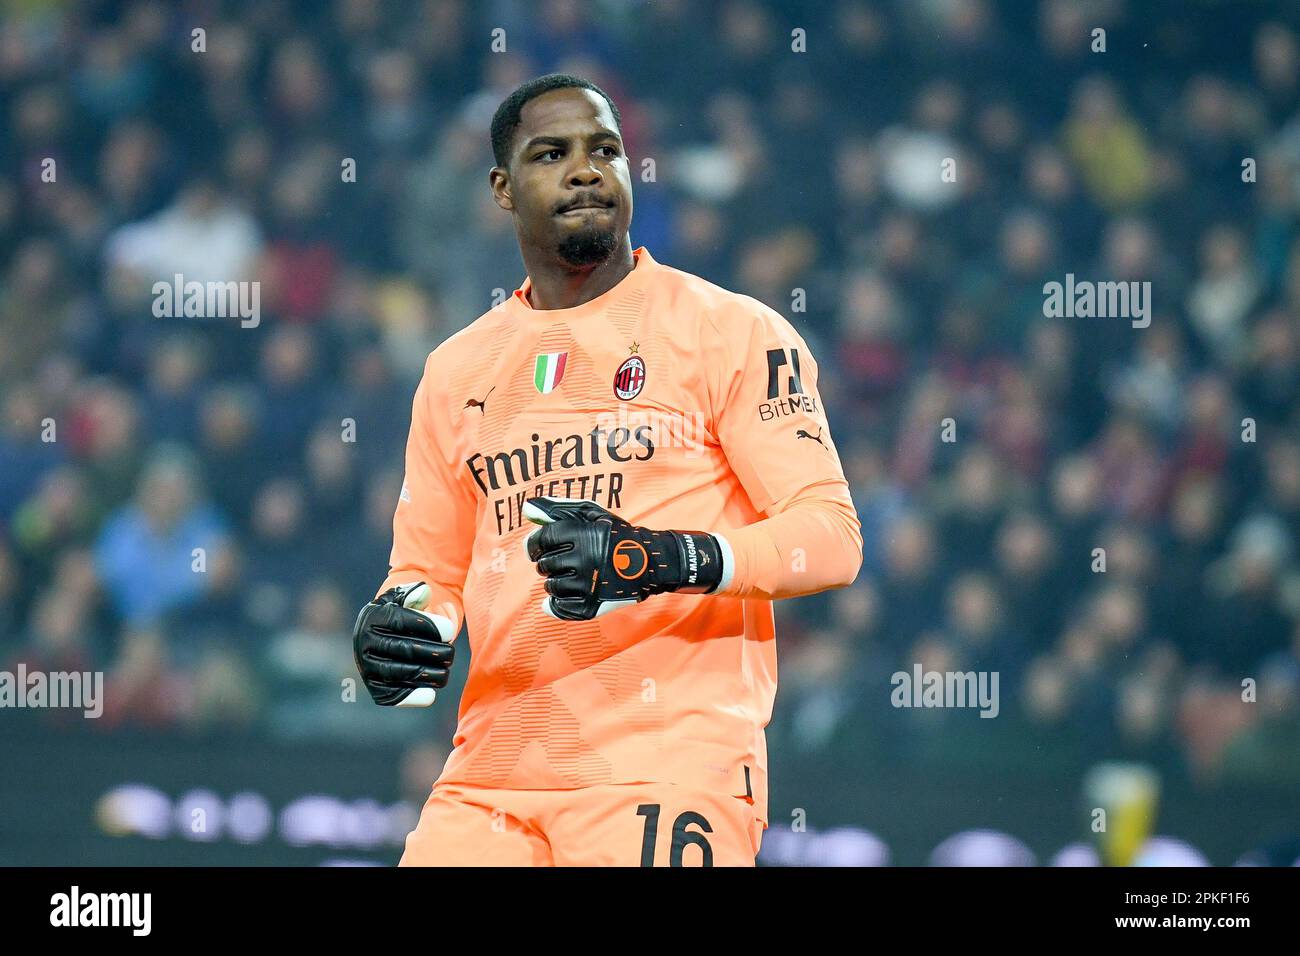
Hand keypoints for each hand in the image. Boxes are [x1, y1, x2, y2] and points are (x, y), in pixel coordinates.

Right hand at [352, 582, 455, 705]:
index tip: (450, 631)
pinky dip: (411, 696)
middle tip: (450, 654)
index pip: (401, 621)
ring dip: (427, 674)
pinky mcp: (374, 687)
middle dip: (432, 652)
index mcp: (373, 617)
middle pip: (403, 649)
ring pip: (399, 672)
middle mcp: (364, 642)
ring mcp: (367, 666)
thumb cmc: (403, 613)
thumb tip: (424, 591)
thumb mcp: (406, 598)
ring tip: (445, 671)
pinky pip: (391, 694)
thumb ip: (415, 593)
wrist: (386, 635)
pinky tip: (430, 695)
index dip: (429, 626)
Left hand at [522, 497, 722, 620]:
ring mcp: (588, 583)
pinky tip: (563, 596)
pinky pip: (560, 607)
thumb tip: (527, 509)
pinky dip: (556, 603)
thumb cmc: (616, 534)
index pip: (542, 540)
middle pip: (544, 565)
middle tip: (561, 562)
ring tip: (568, 577)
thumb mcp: (591, 513)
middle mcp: (584, 558)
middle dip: (547, 563)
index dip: (535, 545)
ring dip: (554, 582)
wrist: (649, 562)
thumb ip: (557, 509)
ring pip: (551, 587)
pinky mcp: (592, 604)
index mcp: (582, 533)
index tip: (539, 548)